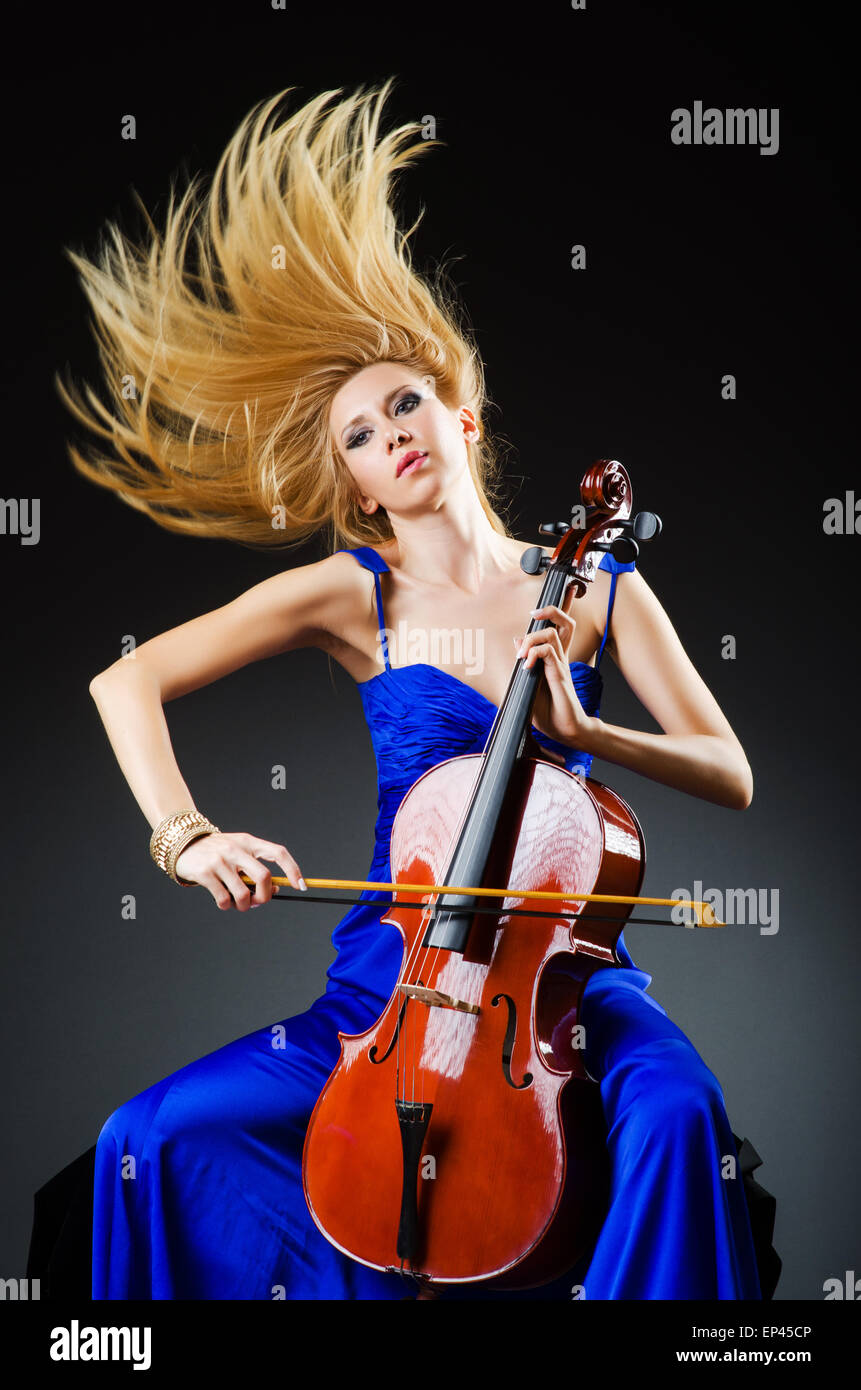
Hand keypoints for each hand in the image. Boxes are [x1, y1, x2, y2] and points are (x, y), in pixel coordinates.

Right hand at [174, 831, 305, 910]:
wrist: (183, 843)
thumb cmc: (217, 852)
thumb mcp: (238, 852)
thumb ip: (255, 868)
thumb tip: (275, 890)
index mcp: (249, 842)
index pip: (278, 853)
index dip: (292, 869)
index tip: (300, 886)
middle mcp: (236, 849)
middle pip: (264, 877)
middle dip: (265, 897)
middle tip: (258, 903)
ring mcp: (220, 861)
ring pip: (243, 894)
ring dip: (243, 906)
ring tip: (238, 904)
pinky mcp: (205, 873)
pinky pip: (223, 899)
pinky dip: (226, 906)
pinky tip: (223, 901)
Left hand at [514, 605, 594, 751]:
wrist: (565, 731)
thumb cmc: (549, 711)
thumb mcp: (528, 683)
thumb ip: (524, 660)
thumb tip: (517, 639)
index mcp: (554, 659)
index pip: (561, 627)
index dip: (564, 606)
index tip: (568, 588)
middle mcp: (560, 658)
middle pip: (564, 622)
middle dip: (551, 609)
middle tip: (533, 613)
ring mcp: (561, 665)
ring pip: (551, 633)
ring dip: (532, 638)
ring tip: (522, 656)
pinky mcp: (560, 675)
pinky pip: (547, 652)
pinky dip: (533, 653)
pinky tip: (527, 666)